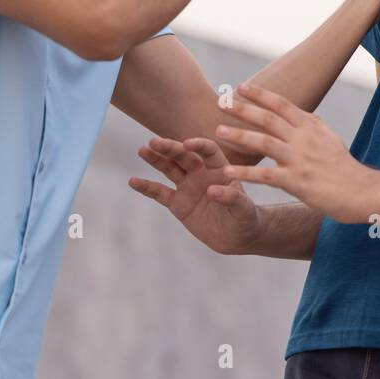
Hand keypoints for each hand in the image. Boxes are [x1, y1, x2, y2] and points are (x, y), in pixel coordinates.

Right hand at [130, 136, 262, 254]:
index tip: (187, 144)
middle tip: (154, 142)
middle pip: (184, 156)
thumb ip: (232, 198)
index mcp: (220, 169)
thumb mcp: (244, 210)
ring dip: (156, 159)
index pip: (208, 151)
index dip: (198, 146)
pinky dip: (146, 187)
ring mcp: (188, 186)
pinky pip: (160, 193)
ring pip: (169, 169)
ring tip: (143, 150)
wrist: (237, 237)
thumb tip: (213, 190)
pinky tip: (133, 181)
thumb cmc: (246, 218)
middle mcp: (202, 173)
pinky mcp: (178, 203)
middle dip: (170, 148)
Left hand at [213, 83, 379, 224]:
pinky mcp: (296, 181)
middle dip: (243, 108)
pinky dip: (244, 173)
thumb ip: (313, 128)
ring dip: (239, 135)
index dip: (260, 94)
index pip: (282, 104)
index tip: (241, 86)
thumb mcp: (330, 140)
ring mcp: (300, 159)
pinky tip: (227, 173)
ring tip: (218, 131)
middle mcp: (304, 139)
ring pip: (264, 141)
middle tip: (220, 101)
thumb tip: (302, 115)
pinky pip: (264, 175)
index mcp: (312, 127)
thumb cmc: (346, 169)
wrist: (363, 192)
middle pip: (268, 118)